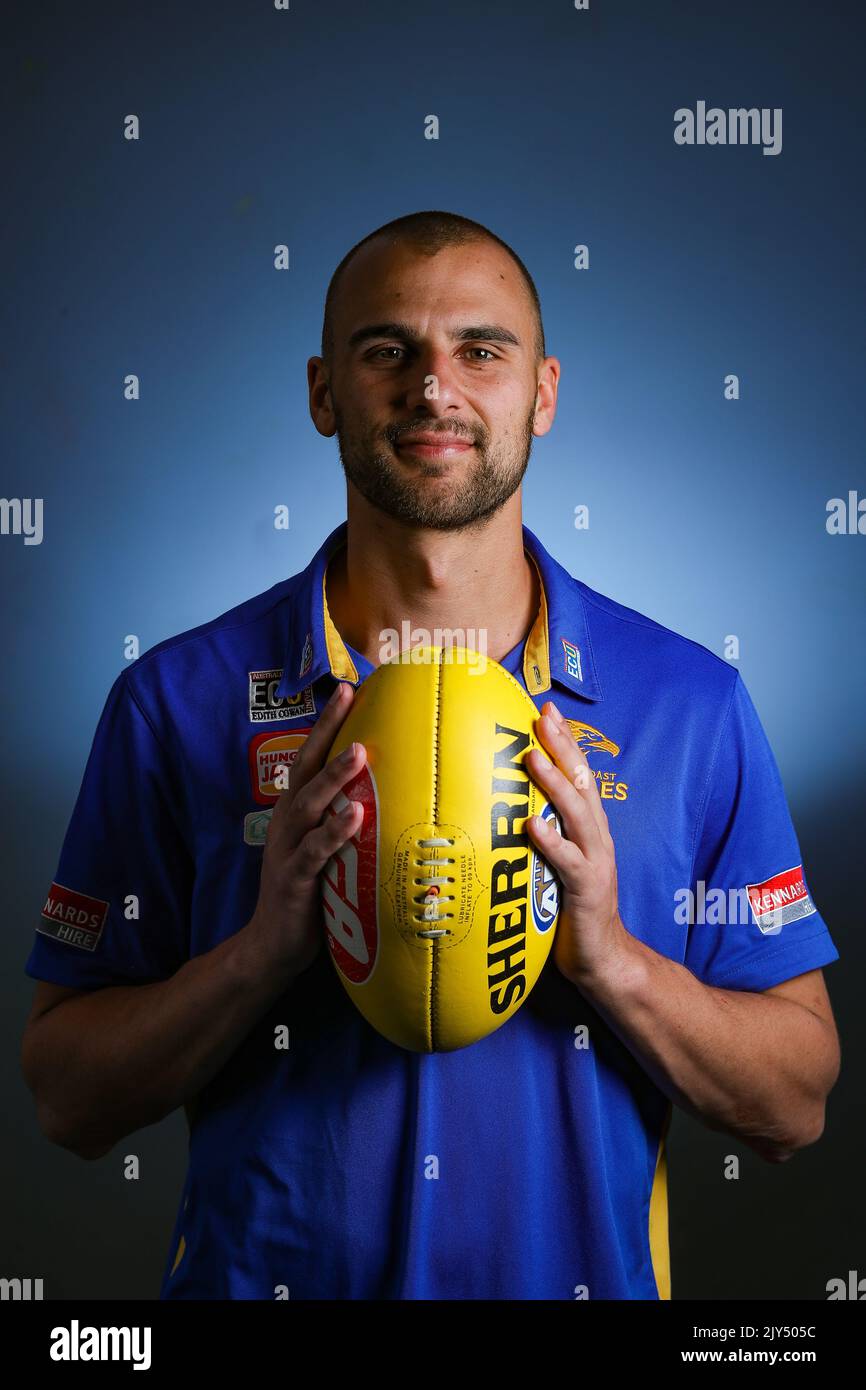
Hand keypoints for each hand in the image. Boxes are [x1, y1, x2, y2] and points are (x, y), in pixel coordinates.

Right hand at [246, 681, 365, 980]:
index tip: (348, 688)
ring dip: (334, 777)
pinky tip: (357, 816)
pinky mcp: (294, 880)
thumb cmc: (310, 894)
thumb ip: (346, 819)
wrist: (272, 947)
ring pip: (309, 804)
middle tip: (347, 695)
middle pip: (305, 766)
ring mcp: (288, 849)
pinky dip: (334, 834)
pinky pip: (314, 853)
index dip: (326, 723)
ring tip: (361, 752)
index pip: (309, 757)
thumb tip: (387, 790)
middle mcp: (288, 822)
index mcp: (295, 811)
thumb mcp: (327, 849)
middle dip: (325, 729)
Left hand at [524, 700, 629, 988]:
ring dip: (555, 784)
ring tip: (531, 758)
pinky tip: (531, 825)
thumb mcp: (553, 865)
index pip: (579, 776)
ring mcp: (595, 863)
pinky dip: (551, 842)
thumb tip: (505, 808)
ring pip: (577, 815)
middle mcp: (596, 839)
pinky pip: (567, 863)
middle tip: (542, 716)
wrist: (602, 960)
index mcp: (589, 830)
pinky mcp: (587, 892)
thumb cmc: (569, 911)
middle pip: (582, 784)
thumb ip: (540, 836)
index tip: (545, 710)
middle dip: (563, 748)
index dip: (564, 743)